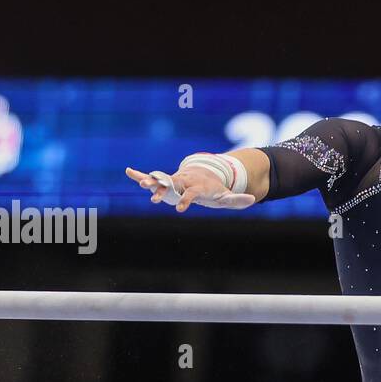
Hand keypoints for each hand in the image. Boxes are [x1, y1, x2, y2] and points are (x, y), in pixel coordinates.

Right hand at [124, 166, 256, 212]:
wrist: (206, 175)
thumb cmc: (216, 189)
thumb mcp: (227, 196)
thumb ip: (238, 199)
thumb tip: (252, 199)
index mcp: (197, 186)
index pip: (190, 194)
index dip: (186, 200)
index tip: (179, 210)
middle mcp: (184, 181)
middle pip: (172, 184)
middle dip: (162, 188)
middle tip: (152, 195)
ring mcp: (174, 179)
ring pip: (160, 179)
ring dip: (150, 180)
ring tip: (139, 183)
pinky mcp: (166, 180)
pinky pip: (151, 175)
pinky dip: (139, 174)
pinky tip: (128, 171)